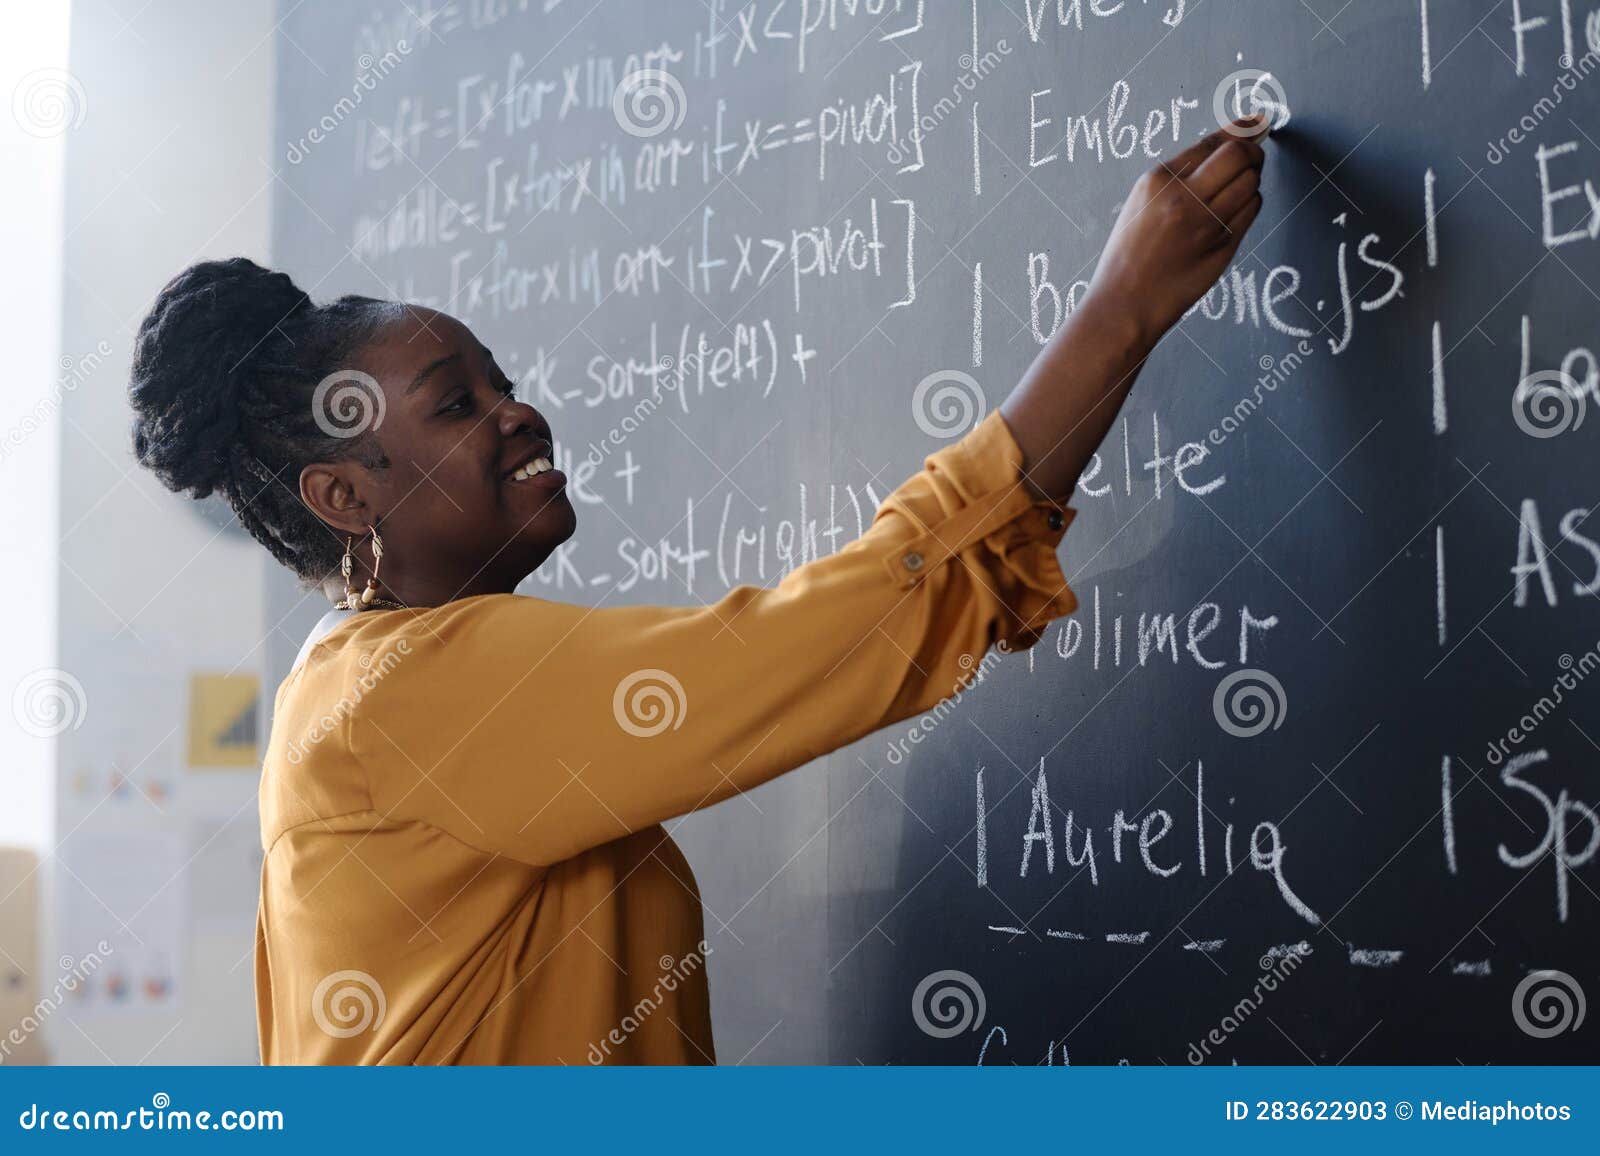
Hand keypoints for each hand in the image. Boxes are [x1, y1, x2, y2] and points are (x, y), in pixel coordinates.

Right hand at [1086, 115, 1268, 346]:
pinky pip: (1251, 209)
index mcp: (1158, 180)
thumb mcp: (1142, 203)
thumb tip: (1225, 142)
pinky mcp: (1223, 245)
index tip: (1256, 120)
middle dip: (1253, 150)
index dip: (1240, 128)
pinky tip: (1235, 210)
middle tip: (1253, 154)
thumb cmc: (1130, 253)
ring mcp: (1206, 223)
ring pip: (1251, 182)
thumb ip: (1180, 174)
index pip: (1212, 141)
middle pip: (1239, 155)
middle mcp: (1184, 198)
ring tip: (1239, 185)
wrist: (1125, 303)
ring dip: (1252, 178)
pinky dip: (1250, 203)